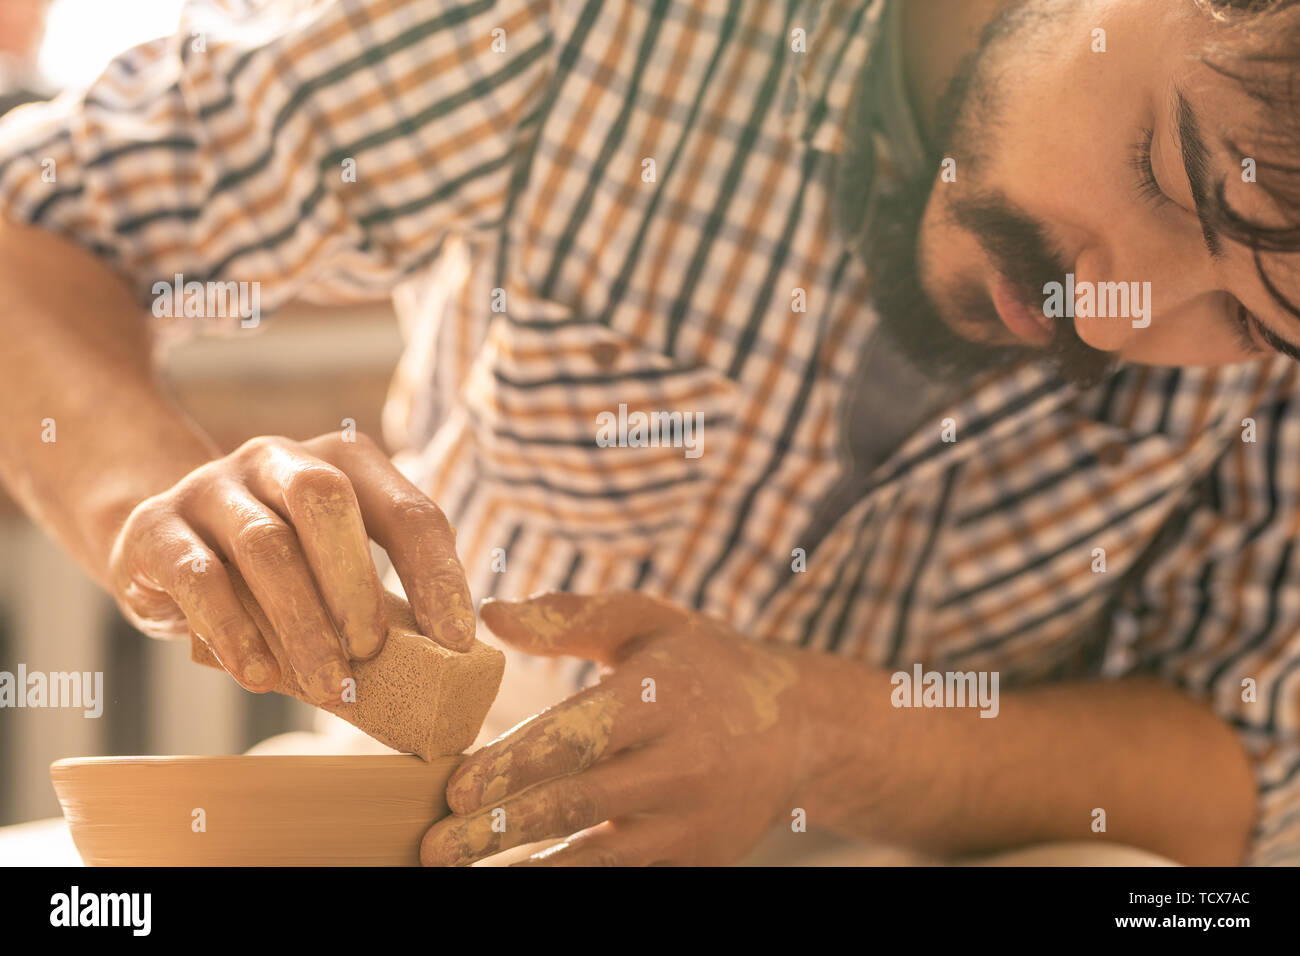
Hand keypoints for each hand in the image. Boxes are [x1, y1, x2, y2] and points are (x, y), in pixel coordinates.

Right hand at [107, 430, 474, 702]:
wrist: (162, 547)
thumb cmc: (274, 569)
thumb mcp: (330, 568)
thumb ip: (377, 599)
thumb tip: (446, 666)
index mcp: (342, 462)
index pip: (407, 511)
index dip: (437, 575)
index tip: (458, 641)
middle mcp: (277, 458)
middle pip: (325, 499)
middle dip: (357, 581)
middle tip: (373, 653)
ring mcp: (211, 486)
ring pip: (265, 544)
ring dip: (302, 622)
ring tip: (328, 686)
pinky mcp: (155, 528)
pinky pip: (200, 577)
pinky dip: (235, 632)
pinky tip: (262, 677)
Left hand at [420, 591, 807, 864]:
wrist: (798, 729)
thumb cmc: (704, 666)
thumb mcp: (648, 623)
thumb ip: (571, 616)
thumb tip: (491, 615)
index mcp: (663, 697)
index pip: (578, 735)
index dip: (514, 764)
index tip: (454, 787)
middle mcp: (683, 763)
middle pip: (578, 803)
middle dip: (500, 829)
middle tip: (435, 848)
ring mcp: (695, 820)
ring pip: (601, 856)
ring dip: (530, 870)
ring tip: (468, 876)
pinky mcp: (700, 859)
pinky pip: (629, 879)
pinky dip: (578, 882)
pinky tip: (529, 879)